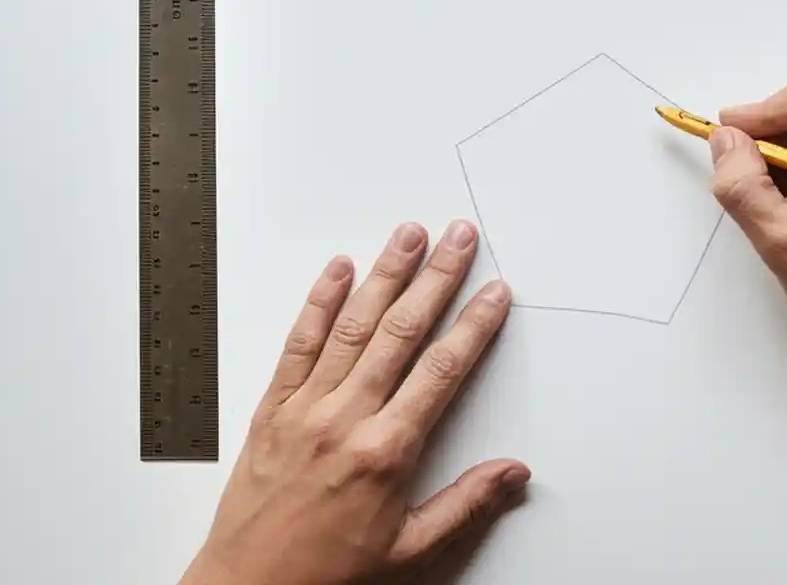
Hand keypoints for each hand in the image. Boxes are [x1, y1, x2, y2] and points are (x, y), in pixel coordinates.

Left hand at [181, 220, 528, 584]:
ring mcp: (305, 408)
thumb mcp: (411, 549)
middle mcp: (344, 420)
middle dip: (436, 279)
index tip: (493, 294)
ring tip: (408, 236)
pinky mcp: (273, 407)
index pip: (441, 371)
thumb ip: (467, 504)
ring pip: (352, 326)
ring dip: (384, 275)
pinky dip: (319, 303)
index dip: (473, 326)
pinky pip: (298, 344)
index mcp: (385, 453)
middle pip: (400, 332)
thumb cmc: (327, 573)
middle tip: (459, 239)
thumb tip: (513, 473)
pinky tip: (338, 270)